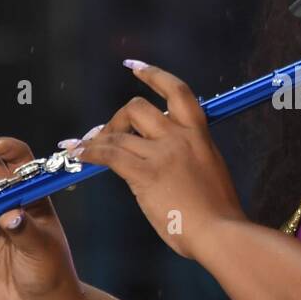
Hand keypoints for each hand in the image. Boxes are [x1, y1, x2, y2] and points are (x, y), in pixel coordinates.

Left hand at [75, 60, 246, 259]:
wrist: (222, 233)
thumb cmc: (219, 214)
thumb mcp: (210, 173)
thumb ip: (188, 159)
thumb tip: (165, 162)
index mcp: (200, 135)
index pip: (177, 92)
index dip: (153, 74)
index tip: (133, 66)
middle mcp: (180, 136)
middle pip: (137, 108)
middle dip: (116, 119)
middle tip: (106, 136)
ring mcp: (163, 153)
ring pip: (119, 133)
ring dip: (97, 139)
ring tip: (82, 147)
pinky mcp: (146, 173)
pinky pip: (109, 154)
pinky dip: (89, 152)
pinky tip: (78, 155)